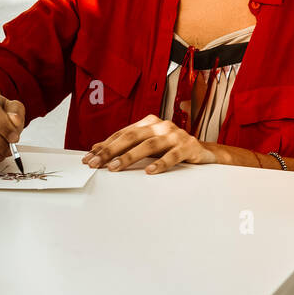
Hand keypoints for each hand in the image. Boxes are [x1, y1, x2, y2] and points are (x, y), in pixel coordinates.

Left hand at [82, 115, 216, 174]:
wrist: (203, 152)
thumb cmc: (171, 149)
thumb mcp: (148, 144)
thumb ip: (127, 145)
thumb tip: (97, 148)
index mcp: (149, 122)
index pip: (122, 133)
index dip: (105, 145)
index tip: (89, 157)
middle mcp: (161, 125)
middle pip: (131, 136)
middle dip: (111, 150)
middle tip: (96, 163)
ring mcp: (175, 135)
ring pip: (148, 145)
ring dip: (129, 157)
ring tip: (115, 168)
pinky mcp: (188, 146)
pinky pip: (172, 156)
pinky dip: (160, 163)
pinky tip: (149, 171)